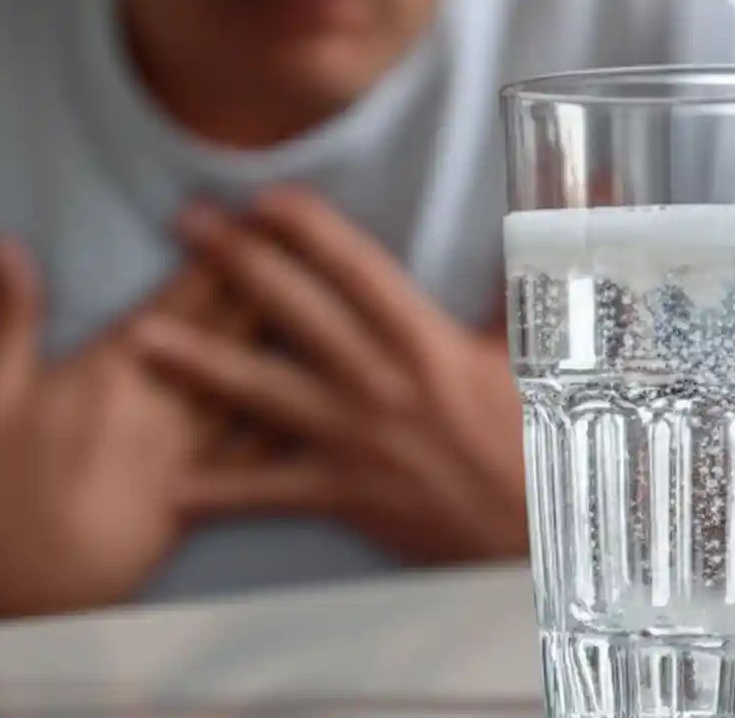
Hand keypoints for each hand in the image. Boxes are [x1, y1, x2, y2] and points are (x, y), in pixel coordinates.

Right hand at [0, 239, 319, 618]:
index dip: (225, 251)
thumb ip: (9, 318)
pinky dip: (295, 421)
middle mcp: (167, 401)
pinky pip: (260, 454)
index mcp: (116, 368)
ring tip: (338, 306)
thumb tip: (4, 243)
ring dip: (295, 341)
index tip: (260, 213)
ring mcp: (191, 451)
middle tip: (317, 242)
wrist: (26, 589)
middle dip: (276, 280)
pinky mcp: (205, 495)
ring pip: (258, 382)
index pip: (184, 296)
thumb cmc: (0, 491)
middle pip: (233, 330)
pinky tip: (330, 398)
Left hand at [134, 189, 527, 564]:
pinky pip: (272, 491)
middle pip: (297, 313)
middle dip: (236, 264)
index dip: (308, 229)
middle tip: (185, 225)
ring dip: (200, 363)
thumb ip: (537, 277)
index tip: (264, 198)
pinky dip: (219, 490)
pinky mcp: (345, 494)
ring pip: (265, 394)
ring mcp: (356, 441)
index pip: (359, 270)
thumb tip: (593, 196)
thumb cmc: (544, 438)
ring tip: (141, 338)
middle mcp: (382, 384)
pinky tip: (169, 484)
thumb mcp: (547, 350)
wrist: (545, 537)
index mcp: (428, 342)